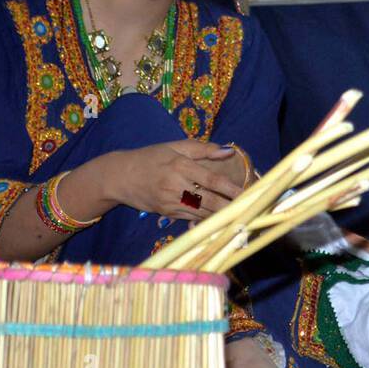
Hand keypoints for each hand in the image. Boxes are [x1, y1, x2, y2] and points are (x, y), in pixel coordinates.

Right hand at [100, 139, 246, 221]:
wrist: (119, 176)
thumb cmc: (151, 157)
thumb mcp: (175, 146)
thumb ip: (203, 149)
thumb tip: (229, 150)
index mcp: (180, 166)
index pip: (212, 180)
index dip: (231, 188)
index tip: (247, 193)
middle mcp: (175, 186)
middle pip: (209, 201)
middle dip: (230, 207)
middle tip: (249, 209)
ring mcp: (170, 202)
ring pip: (202, 213)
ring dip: (222, 216)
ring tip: (240, 216)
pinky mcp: (167, 213)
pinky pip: (191, 219)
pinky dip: (207, 220)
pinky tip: (220, 221)